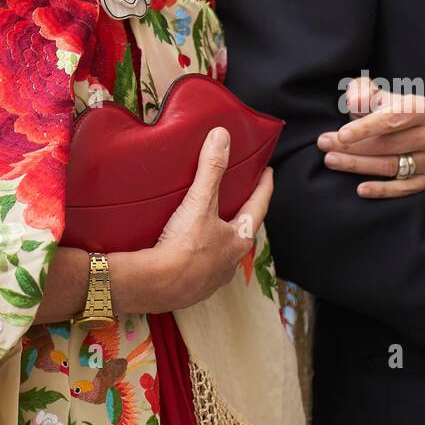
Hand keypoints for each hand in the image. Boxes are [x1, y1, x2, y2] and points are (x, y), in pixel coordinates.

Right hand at [151, 125, 273, 310]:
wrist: (156, 285)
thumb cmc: (184, 246)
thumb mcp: (200, 202)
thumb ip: (211, 169)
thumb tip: (222, 136)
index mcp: (239, 241)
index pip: (258, 207)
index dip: (264, 187)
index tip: (268, 173)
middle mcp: (231, 262)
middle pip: (242, 231)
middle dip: (241, 213)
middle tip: (238, 196)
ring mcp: (212, 278)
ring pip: (222, 252)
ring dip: (219, 236)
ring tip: (209, 221)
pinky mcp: (193, 288)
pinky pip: (201, 266)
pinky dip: (199, 253)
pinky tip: (187, 248)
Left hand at [317, 75, 424, 197]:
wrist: (403, 130)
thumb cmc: (382, 109)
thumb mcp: (370, 93)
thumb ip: (361, 90)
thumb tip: (356, 102)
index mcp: (422, 107)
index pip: (394, 118)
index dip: (367, 127)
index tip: (342, 135)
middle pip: (390, 144)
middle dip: (353, 146)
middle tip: (324, 145)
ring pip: (392, 165)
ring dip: (358, 165)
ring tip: (331, 160)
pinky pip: (404, 188)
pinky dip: (381, 190)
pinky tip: (360, 189)